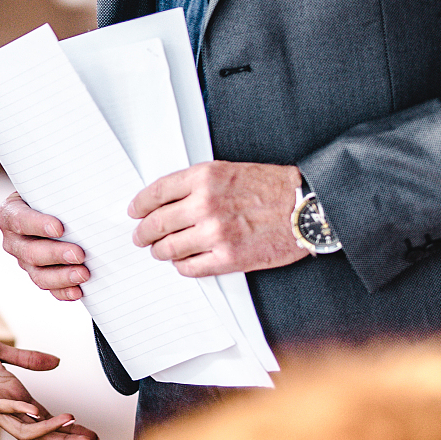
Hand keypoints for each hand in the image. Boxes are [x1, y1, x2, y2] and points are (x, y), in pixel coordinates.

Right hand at [0, 192, 88, 302]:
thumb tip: (90, 187)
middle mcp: (13, 240)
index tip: (59, 228)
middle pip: (29, 252)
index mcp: (9, 214)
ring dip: (62, 276)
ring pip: (38, 275)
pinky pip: (49, 289)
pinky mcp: (38, 275)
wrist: (51, 209)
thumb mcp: (50, 188)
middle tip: (79, 254)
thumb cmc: (52, 195)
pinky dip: (63, 292)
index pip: (19, 220)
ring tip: (83, 274)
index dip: (38, 225)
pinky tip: (78, 291)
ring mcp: (24, 261)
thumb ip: (62, 190)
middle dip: (55, 254)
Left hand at [0, 334, 97, 439]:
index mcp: (11, 397)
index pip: (45, 419)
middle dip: (65, 438)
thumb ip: (26, 359)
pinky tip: (34, 408)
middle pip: (39, 432)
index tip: (92, 435)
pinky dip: (16, 409)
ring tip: (70, 423)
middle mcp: (2, 407)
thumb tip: (57, 362)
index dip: (68, 429)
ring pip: (21, 428)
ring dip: (47, 427)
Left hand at [131, 161, 306, 276]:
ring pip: (168, 249)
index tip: (134, 212)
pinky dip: (182, 266)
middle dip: (143, 233)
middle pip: (156, 224)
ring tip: (161, 251)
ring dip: (160, 252)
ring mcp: (216, 233)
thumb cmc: (271, 188)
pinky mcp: (229, 258)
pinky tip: (184, 262)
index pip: (155, 194)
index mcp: (203, 178)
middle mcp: (205, 204)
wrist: (306, 208)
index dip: (139, 206)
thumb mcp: (228, 171)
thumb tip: (164, 201)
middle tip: (140, 238)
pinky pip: (190, 268)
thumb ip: (196, 184)